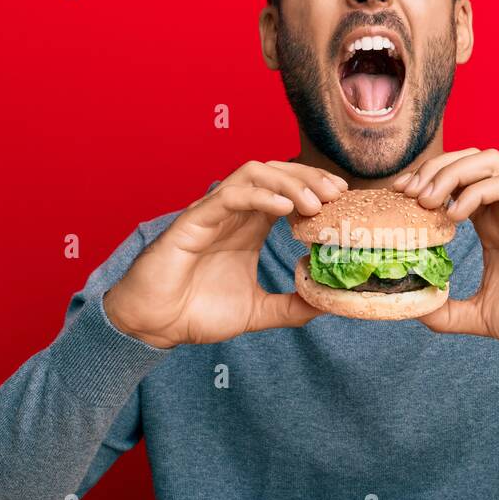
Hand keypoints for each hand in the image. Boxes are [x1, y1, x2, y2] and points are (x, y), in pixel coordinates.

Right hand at [103, 161, 346, 347]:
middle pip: (276, 173)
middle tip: (337, 195)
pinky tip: (283, 208)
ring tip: (314, 203)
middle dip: (309, 177)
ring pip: (253, 174)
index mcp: (250, 227)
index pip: (288, 191)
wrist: (154, 326)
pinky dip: (258, 196)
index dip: (317, 188)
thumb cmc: (197, 312)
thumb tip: (327, 303)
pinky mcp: (193, 222)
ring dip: (288, 182)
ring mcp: (213, 213)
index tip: (344, 201)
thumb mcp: (258, 312)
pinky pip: (228, 196)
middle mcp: (234, 213)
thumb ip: (291, 306)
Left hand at [392, 148, 498, 350]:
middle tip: (408, 195)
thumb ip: (447, 312)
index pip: (455, 181)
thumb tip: (415, 310)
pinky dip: (476, 190)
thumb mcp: (480, 315)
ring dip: (451, 173)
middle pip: (467, 160)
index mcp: (492, 223)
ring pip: (487, 162)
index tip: (398, 197)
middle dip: (433, 169)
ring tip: (428, 201)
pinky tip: (455, 216)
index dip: (424, 181)